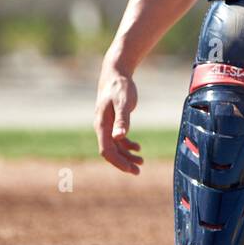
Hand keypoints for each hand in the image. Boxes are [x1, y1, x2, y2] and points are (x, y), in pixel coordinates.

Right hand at [94, 58, 142, 174]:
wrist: (115, 74)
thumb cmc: (120, 87)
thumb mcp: (124, 102)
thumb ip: (122, 120)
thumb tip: (119, 137)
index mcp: (102, 125)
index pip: (107, 150)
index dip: (118, 162)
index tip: (131, 169)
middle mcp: (102, 127)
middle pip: (110, 151)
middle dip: (123, 163)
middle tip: (138, 171)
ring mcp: (106, 125)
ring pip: (115, 146)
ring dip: (126, 155)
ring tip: (141, 162)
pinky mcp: (113, 121)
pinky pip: (117, 139)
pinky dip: (127, 145)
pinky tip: (137, 148)